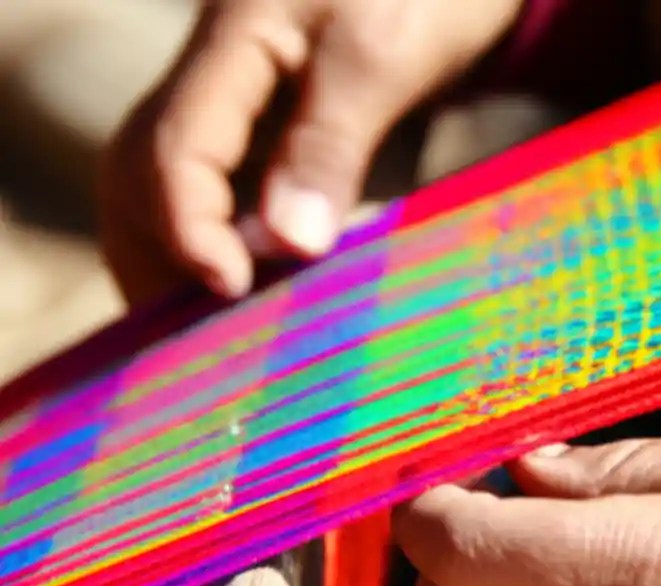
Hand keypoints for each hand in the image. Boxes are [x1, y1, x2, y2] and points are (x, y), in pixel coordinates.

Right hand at [100, 0, 521, 305]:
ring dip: (179, 256)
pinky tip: (253, 291)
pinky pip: (212, 187)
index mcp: (232, 41)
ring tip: (220, 329)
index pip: (171, 149)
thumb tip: (288, 244)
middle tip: (208, 333)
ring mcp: (232, 98)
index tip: (231, 289)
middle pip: (140, 171)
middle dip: (163, 254)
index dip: (189, 228)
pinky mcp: (260, 124)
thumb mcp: (385, 59)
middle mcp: (213, 72)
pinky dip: (219, 240)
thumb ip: (330, 143)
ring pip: (163, 184)